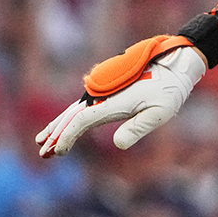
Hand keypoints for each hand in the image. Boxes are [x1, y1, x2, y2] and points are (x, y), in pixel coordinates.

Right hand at [36, 45, 205, 157]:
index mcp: (113, 102)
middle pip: (72, 117)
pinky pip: (83, 104)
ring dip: (59, 125)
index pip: (82, 122)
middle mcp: (103, 95)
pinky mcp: (108, 89)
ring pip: (74, 109)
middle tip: (42, 152)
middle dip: (56, 135)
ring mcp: (104, 90)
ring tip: (43, 139)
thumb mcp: (159, 113)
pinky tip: (65, 122)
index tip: (58, 152)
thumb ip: (138, 128)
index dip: (67, 137)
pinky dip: (71, 115)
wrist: (175, 64)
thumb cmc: (169, 90)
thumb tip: (117, 144)